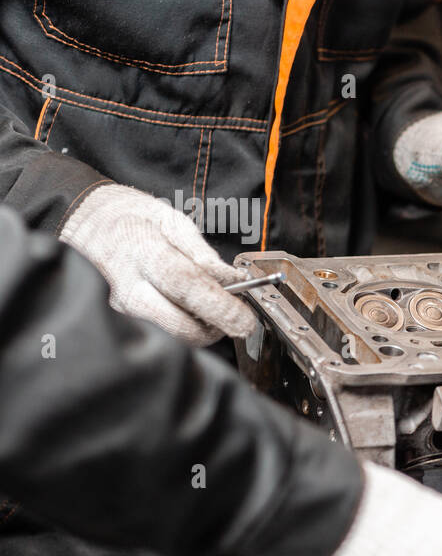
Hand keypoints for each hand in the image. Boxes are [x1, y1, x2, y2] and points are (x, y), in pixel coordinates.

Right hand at [58, 184, 254, 345]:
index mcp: (143, 252)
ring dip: (197, 332)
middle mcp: (125, 286)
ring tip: (206, 309)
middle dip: (213, 329)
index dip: (221, 307)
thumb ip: (203, 254)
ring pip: (169, 338)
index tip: (246, 320)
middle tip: (231, 316)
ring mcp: (117, 308)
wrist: (81, 221)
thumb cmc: (129, 217)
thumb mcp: (170, 219)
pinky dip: (179, 330)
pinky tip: (184, 312)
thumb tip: (232, 281)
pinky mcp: (116, 321)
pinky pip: (157, 336)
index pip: (187, 287)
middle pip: (179, 326)